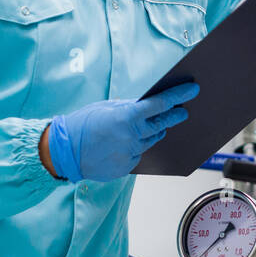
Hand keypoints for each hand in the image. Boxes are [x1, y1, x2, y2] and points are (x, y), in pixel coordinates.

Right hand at [43, 81, 199, 181]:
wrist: (63, 151)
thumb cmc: (81, 125)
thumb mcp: (105, 108)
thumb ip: (128, 107)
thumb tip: (147, 105)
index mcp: (127, 118)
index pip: (160, 105)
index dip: (178, 96)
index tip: (192, 89)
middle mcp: (132, 137)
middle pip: (162, 125)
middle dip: (175, 117)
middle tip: (183, 112)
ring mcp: (130, 154)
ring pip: (151, 141)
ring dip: (152, 133)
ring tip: (144, 127)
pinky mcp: (126, 167)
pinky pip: (138, 155)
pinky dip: (136, 148)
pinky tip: (123, 144)